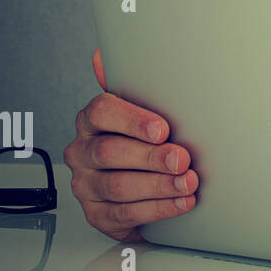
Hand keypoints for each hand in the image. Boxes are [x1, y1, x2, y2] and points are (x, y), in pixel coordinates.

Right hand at [62, 48, 197, 241]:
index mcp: (92, 120)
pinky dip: (157, 210)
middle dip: (151, 157)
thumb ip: (133, 84)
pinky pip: (123, 214)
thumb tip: (102, 56)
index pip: (101, 112)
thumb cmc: (144, 139)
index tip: (163, 129)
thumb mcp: (144, 108)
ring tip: (187, 183)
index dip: (133, 120)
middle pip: (110, 152)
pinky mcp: (97, 214)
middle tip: (182, 159)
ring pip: (117, 186)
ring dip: (158, 185)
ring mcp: (86, 184)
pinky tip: (180, 203)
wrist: (140, 183)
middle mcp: (83, 151)